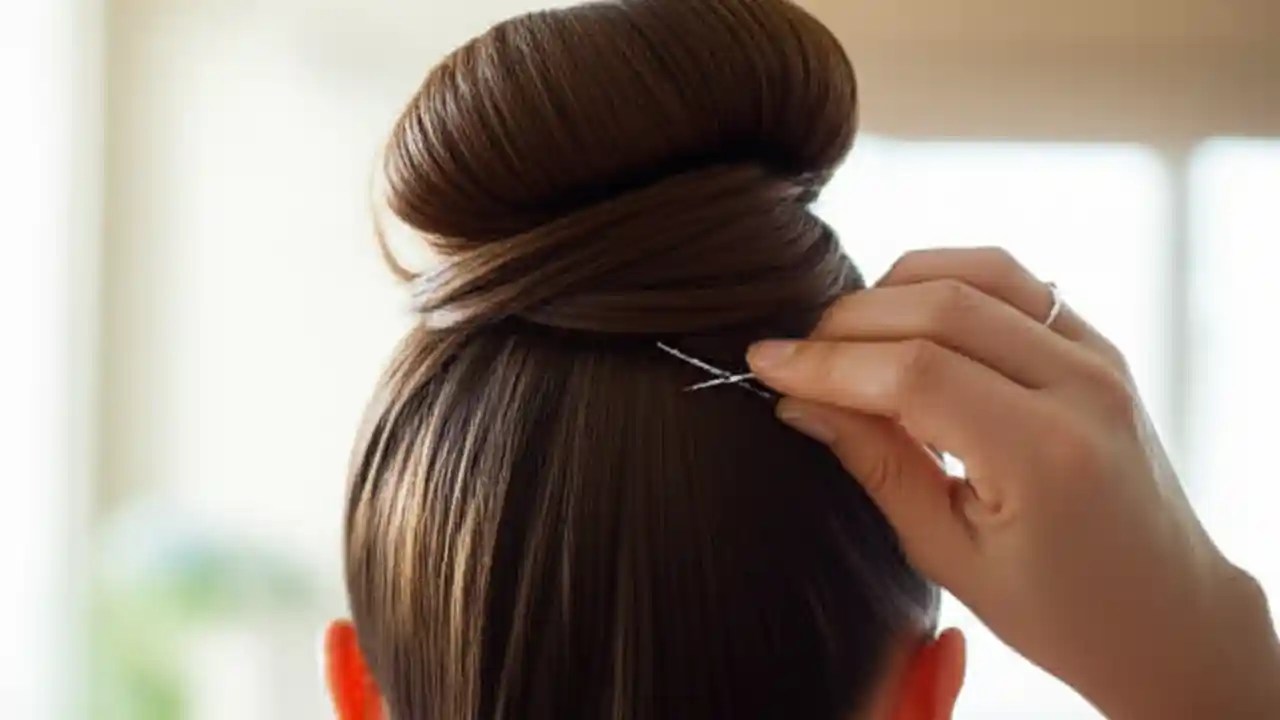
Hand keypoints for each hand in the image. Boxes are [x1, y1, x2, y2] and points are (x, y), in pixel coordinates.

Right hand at [747, 247, 1279, 718]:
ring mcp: (1098, 356)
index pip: (914, 371)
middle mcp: (1082, 388)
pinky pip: (1010, 280)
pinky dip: (944, 285)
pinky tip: (905, 325)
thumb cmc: (1059, 608)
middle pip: (939, 306)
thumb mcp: (949, 554)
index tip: (766, 364)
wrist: (1165, 612)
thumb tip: (799, 399)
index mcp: (1046, 456)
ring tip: (846, 340)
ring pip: (974, 271)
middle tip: (796, 357)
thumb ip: (875, 463)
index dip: (826, 362)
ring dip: (893, 290)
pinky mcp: (1097, 343)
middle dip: (847, 323)